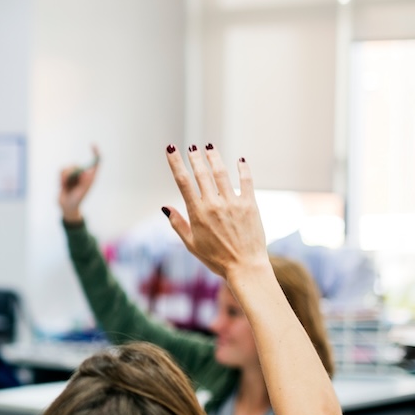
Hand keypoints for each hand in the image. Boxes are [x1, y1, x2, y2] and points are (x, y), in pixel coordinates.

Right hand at [59, 144, 100, 222]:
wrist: (66, 206)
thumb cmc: (76, 201)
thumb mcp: (81, 193)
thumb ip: (84, 183)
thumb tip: (85, 172)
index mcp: (90, 178)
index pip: (96, 163)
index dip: (96, 153)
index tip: (92, 145)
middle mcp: (83, 175)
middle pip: (77, 166)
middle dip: (70, 173)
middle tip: (65, 183)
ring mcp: (74, 175)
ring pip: (68, 168)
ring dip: (64, 176)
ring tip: (63, 185)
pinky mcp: (66, 176)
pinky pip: (61, 170)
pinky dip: (60, 177)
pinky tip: (61, 185)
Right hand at [162, 144, 267, 279]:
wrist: (245, 267)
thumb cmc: (216, 259)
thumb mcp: (191, 244)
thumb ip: (178, 223)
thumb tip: (165, 207)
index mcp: (197, 213)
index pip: (183, 182)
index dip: (176, 163)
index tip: (171, 149)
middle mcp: (214, 205)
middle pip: (202, 173)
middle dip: (195, 157)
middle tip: (192, 147)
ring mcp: (233, 203)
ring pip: (221, 173)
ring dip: (214, 158)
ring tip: (210, 147)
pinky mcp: (250, 205)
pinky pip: (246, 181)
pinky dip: (242, 168)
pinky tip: (240, 160)